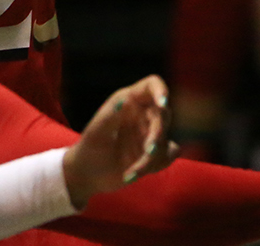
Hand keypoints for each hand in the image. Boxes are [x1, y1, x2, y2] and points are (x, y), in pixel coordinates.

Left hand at [63, 75, 177, 207]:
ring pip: (166, 140)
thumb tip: (124, 99)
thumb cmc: (90, 147)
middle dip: (157, 135)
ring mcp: (151, 132)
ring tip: (129, 172)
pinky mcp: (157, 151)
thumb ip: (111, 114)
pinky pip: (170, 154)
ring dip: (150, 159)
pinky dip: (156, 166)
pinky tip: (135, 172)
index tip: (162, 104)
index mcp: (128, 101)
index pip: (151, 85)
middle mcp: (143, 114)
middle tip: (148, 151)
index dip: (160, 90)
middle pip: (163, 115)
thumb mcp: (97, 131)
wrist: (89, 174)